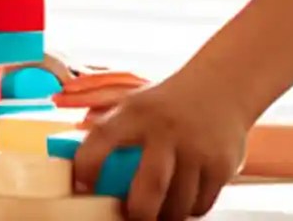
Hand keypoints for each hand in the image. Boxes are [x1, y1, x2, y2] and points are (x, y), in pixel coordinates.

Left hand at [73, 67, 249, 220]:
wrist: (222, 86)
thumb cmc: (168, 104)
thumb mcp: (136, 104)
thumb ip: (109, 131)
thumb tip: (69, 164)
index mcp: (138, 112)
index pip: (103, 137)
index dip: (87, 165)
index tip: (82, 186)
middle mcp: (167, 130)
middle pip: (150, 186)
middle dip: (137, 214)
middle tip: (129, 217)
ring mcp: (197, 149)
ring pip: (178, 205)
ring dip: (164, 216)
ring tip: (156, 211)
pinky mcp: (222, 165)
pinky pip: (200, 205)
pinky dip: (188, 210)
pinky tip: (181, 201)